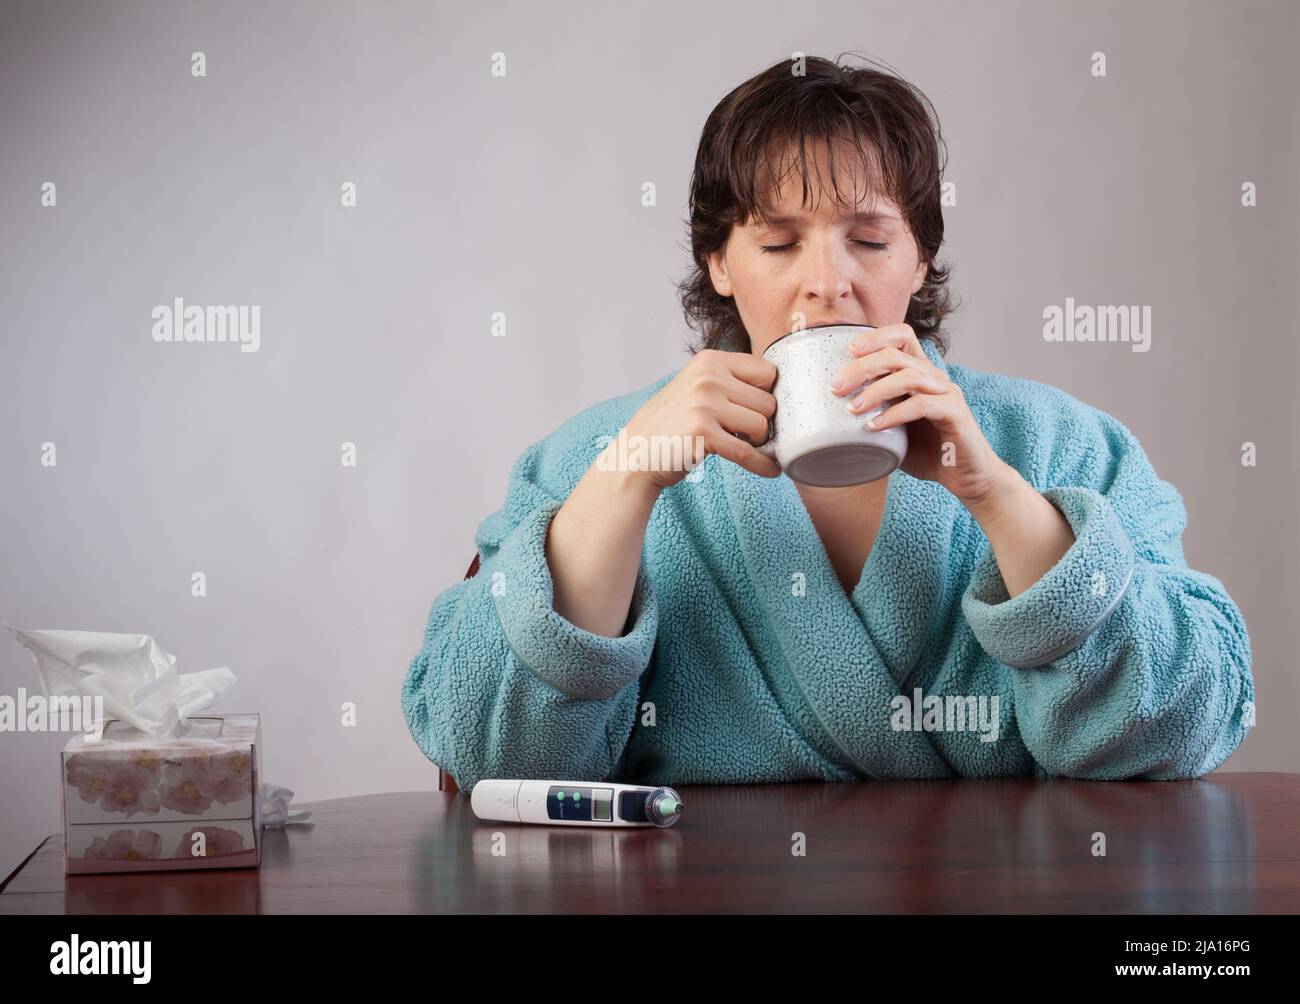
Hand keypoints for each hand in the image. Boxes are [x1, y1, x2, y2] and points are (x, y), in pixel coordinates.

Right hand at [615, 349, 781, 491]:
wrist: (636, 453)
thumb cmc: (673, 424)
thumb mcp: (697, 387)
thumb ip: (730, 382)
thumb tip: (781, 394)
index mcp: (710, 361)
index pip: (767, 371)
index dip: (770, 394)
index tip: (762, 411)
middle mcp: (708, 377)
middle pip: (768, 401)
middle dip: (764, 423)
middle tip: (751, 436)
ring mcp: (704, 404)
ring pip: (761, 426)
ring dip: (760, 443)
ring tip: (746, 447)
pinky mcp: (703, 434)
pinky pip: (748, 453)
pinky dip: (763, 465)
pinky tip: (769, 470)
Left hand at [829, 323, 1009, 506]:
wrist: (966, 477)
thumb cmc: (927, 453)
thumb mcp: (892, 430)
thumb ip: (871, 416)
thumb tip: (829, 416)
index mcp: (921, 374)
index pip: (901, 335)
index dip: (875, 337)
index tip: (847, 351)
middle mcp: (935, 378)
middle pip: (896, 354)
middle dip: (862, 367)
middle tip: (837, 388)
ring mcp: (947, 394)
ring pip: (909, 376)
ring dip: (875, 391)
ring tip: (852, 409)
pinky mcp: (955, 414)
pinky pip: (921, 405)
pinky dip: (894, 414)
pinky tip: (874, 428)